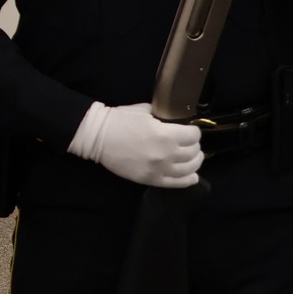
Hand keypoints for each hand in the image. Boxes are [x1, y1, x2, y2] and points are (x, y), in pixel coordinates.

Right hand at [69, 101, 203, 187]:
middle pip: (194, 152)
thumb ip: (163, 116)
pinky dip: (189, 179)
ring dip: (194, 161)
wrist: (98, 137)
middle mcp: (166, 153)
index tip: (190, 130)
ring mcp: (160, 169)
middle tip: (189, 142)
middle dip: (194, 145)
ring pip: (190, 168)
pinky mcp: (152, 180)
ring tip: (192, 157)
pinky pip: (179, 183)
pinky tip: (192, 175)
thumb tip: (175, 119)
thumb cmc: (119, 120)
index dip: (194, 131)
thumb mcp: (144, 111)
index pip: (194, 135)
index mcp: (165, 134)